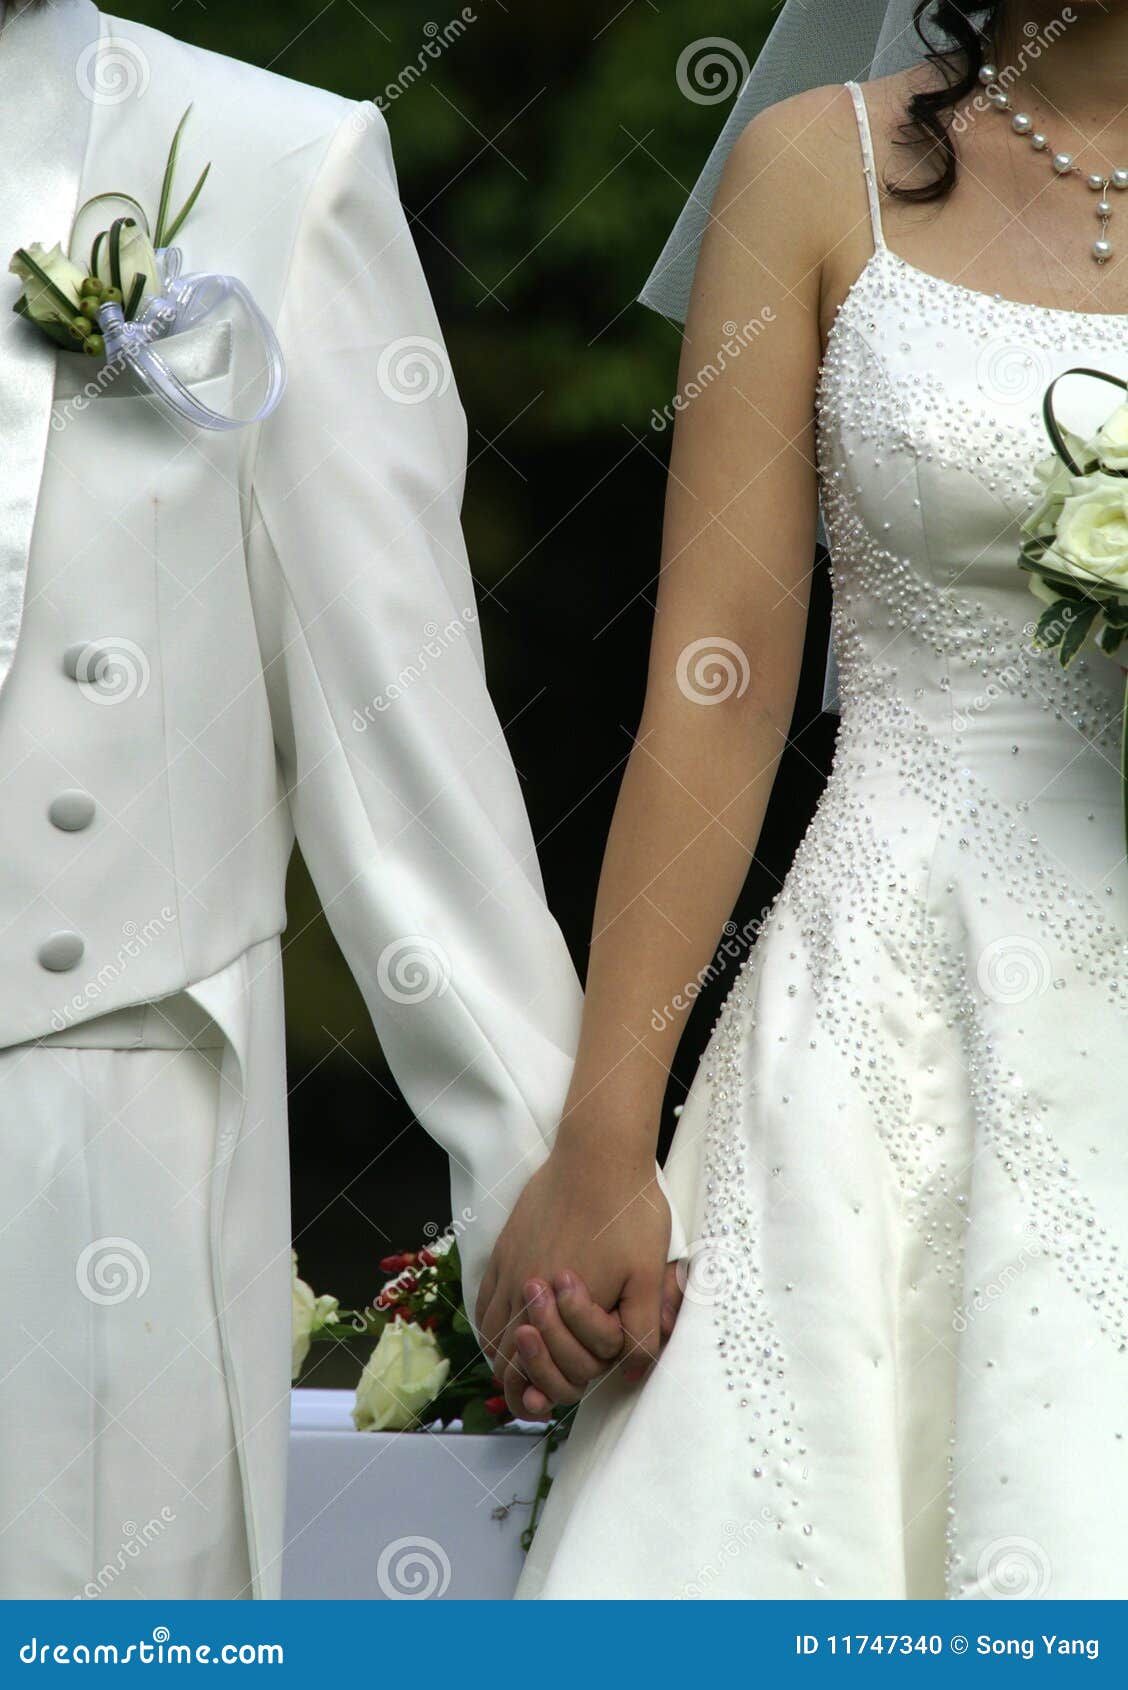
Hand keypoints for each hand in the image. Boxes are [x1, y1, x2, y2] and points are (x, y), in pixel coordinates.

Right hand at [475, 1136, 677, 1418]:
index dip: (550, 1395)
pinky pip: (484, 1301)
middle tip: (540, 1394)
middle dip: (525, 1383)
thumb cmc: (629, 1213)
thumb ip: (640, 1332)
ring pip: (492, 1334)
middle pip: (507, 1361)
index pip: (539, 1375)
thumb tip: (627, 1373)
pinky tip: (507, 1329)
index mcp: (561, 1308)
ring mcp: (509, 1269)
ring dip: (506, 1358)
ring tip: (525, 1367)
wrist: (600, 1154)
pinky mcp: (505, 1247)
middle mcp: (525, 1292)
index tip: (560, 1396)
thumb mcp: (649, 1277)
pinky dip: (490, 1327)